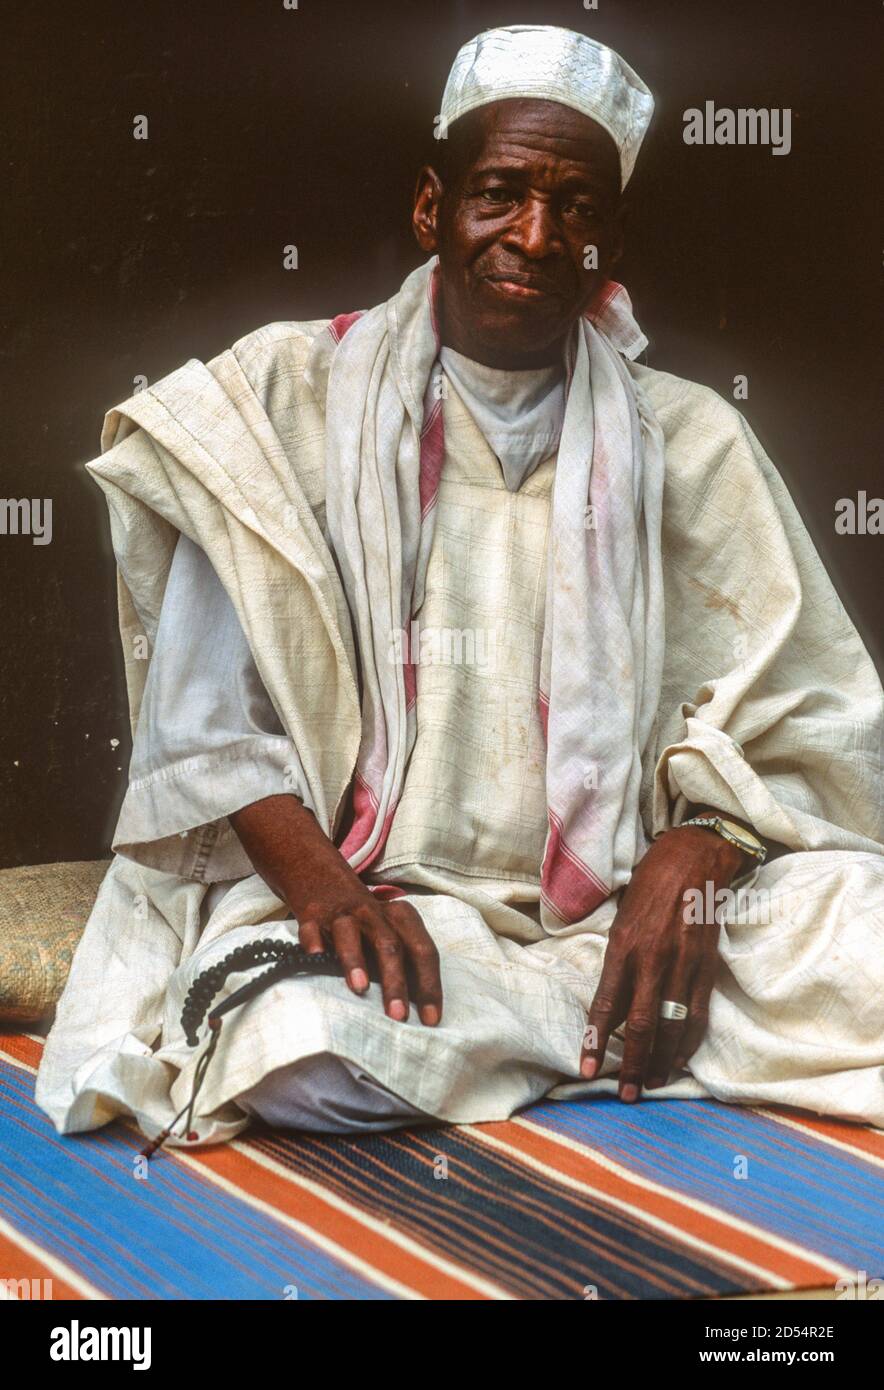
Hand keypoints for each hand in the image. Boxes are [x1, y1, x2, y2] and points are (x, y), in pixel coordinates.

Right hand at [229, 794, 441, 1025]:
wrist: (317, 873)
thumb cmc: (360, 917)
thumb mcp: (384, 931)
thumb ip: (398, 962)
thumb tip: (416, 1009)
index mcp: (398, 919)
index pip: (422, 951)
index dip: (429, 985)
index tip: (430, 1020)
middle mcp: (373, 914)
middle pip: (391, 945)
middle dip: (396, 982)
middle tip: (398, 1016)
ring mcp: (341, 913)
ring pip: (352, 934)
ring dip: (356, 959)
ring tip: (360, 988)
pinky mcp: (311, 914)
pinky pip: (312, 927)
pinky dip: (313, 940)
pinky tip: (315, 956)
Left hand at [579, 823, 743, 1100]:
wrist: (694, 858)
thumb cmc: (649, 885)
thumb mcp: (621, 918)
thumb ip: (616, 961)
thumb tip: (609, 1006)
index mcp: (624, 946)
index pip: (605, 1005)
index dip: (594, 1042)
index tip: (585, 1070)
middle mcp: (653, 960)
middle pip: (639, 1026)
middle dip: (629, 1064)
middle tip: (624, 1093)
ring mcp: (683, 966)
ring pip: (671, 1028)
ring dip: (659, 1062)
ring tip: (648, 1085)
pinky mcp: (707, 968)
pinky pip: (697, 1016)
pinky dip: (687, 1044)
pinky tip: (677, 1062)